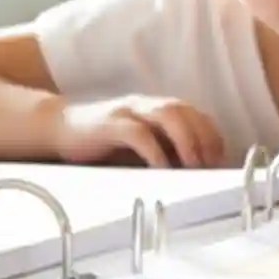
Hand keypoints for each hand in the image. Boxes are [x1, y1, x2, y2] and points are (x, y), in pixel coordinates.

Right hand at [54, 95, 225, 167]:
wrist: (58, 128)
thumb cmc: (102, 142)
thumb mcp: (139, 144)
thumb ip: (163, 151)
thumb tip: (193, 174)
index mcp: (155, 107)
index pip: (194, 114)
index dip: (211, 134)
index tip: (220, 160)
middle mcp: (145, 104)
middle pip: (185, 110)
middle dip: (204, 136)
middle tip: (211, 165)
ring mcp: (127, 111)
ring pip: (167, 114)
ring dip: (186, 139)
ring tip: (193, 165)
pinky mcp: (109, 124)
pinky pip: (138, 134)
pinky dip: (154, 151)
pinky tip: (162, 169)